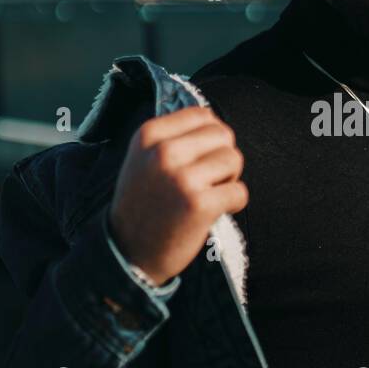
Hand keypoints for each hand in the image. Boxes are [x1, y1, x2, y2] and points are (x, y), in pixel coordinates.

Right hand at [108, 105, 247, 285]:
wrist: (128, 253)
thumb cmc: (142, 206)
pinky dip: (235, 203)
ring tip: (209, 194)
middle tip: (207, 179)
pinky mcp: (200, 205)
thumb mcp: (143, 159)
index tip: (201, 158)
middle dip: (223, 156)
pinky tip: (215, 211)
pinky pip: (240, 191)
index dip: (210, 137)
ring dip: (229, 179)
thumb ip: (173, 138)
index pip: (202, 115)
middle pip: (223, 134)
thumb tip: (214, 124)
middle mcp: (164, 152)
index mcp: (149, 135)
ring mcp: (182, 178)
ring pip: (234, 159)